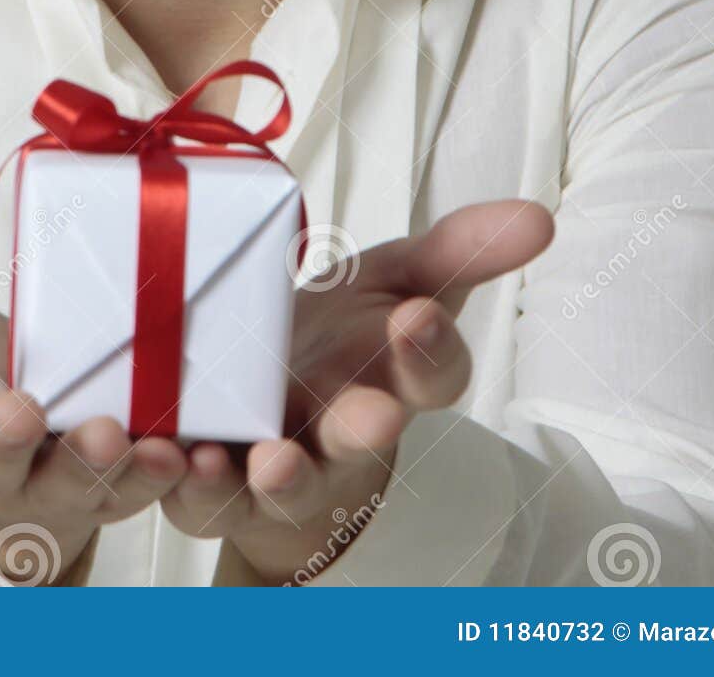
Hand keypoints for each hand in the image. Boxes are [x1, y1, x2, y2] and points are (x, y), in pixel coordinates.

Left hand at [160, 197, 553, 583]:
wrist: (270, 400)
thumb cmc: (341, 337)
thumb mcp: (397, 279)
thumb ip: (457, 250)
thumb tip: (537, 216)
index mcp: (391, 375)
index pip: (432, 371)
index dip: (431, 349)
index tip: (418, 317)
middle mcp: (340, 429)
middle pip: (361, 439)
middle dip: (365, 429)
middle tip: (374, 418)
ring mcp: (277, 464)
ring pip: (284, 484)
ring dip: (280, 476)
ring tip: (272, 459)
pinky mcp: (210, 486)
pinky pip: (196, 497)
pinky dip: (188, 484)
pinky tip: (176, 460)